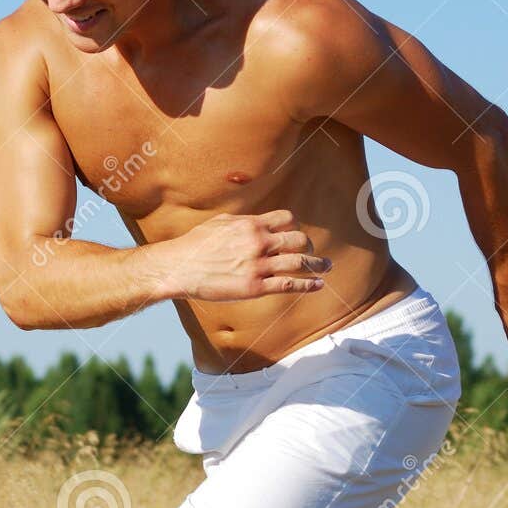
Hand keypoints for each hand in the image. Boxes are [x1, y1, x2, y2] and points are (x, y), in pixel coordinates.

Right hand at [161, 209, 332, 301]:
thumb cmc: (195, 244)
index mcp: (251, 225)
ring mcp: (258, 265)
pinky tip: (318, 285)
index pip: (287, 220)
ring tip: (327, 267)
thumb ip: (243, 221)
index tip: (297, 234)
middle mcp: (259, 242)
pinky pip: (289, 285)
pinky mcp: (255, 287)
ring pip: (299, 262)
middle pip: (299, 240)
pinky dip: (308, 285)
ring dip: (318, 265)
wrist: (180, 267)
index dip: (296, 227)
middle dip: (310, 246)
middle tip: (315, 252)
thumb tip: (256, 220)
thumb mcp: (220, 223)